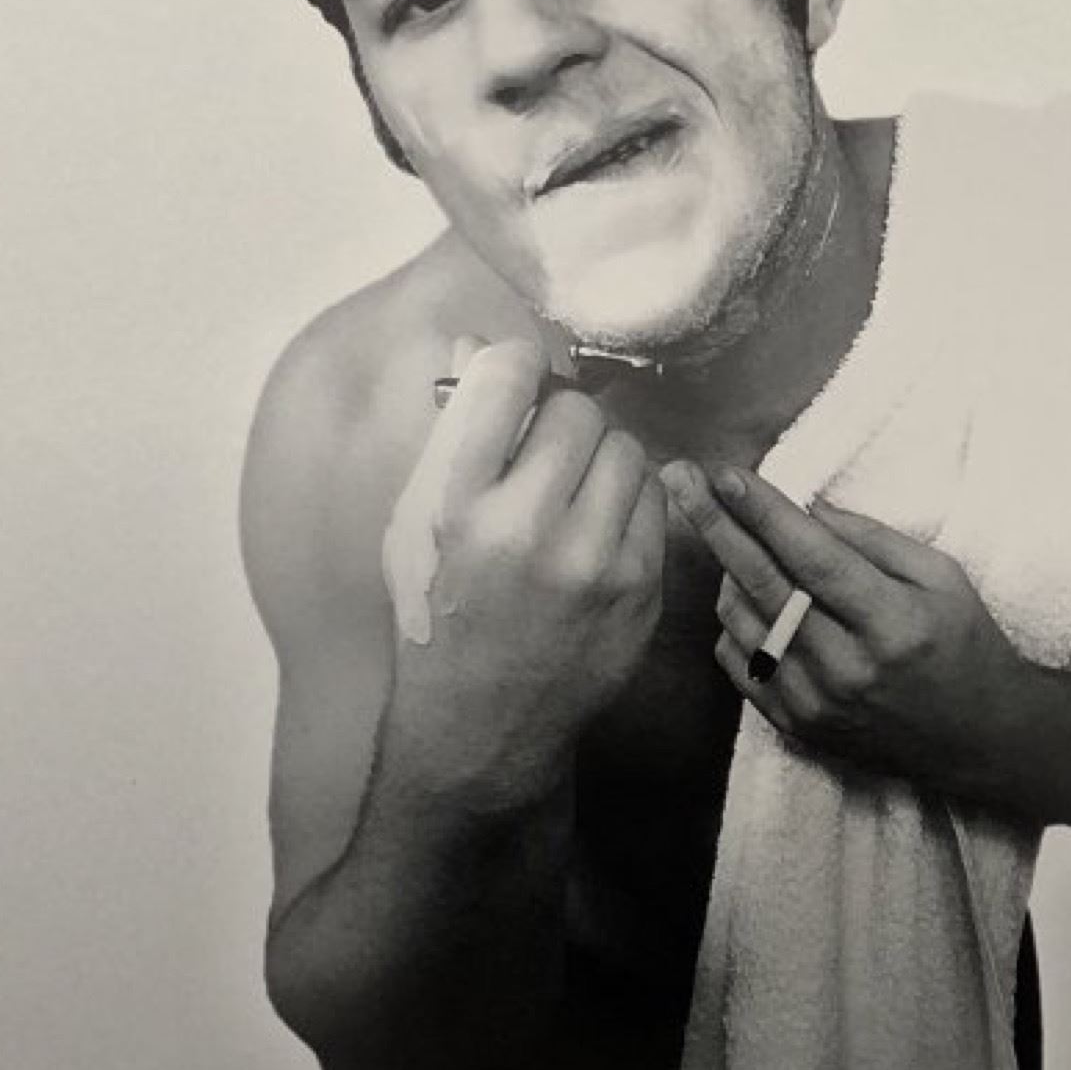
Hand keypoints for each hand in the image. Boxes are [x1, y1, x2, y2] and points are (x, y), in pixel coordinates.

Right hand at [382, 337, 664, 782]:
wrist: (483, 725)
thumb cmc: (441, 612)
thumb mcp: (416, 522)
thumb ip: (451, 434)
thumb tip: (480, 344)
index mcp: (457, 504)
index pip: (507, 377)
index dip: (516, 366)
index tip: (516, 381)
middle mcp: (527, 529)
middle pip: (579, 409)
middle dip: (563, 418)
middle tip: (546, 449)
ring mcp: (593, 562)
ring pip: (628, 449)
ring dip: (602, 457)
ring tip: (573, 493)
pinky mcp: (640, 587)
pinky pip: (653, 500)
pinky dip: (628, 502)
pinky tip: (597, 531)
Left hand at [661, 461, 1020, 785]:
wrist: (976, 739)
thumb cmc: (965, 644)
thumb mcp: (941, 577)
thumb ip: (873, 540)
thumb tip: (806, 509)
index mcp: (892, 622)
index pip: (813, 557)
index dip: (765, 513)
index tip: (727, 473)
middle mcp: (848, 667)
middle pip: (764, 584)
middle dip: (716, 524)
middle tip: (680, 478)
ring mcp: (817, 703)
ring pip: (741, 623)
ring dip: (726, 572)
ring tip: (733, 541)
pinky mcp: (798, 726)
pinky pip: (739, 665)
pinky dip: (732, 624)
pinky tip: (747, 598)